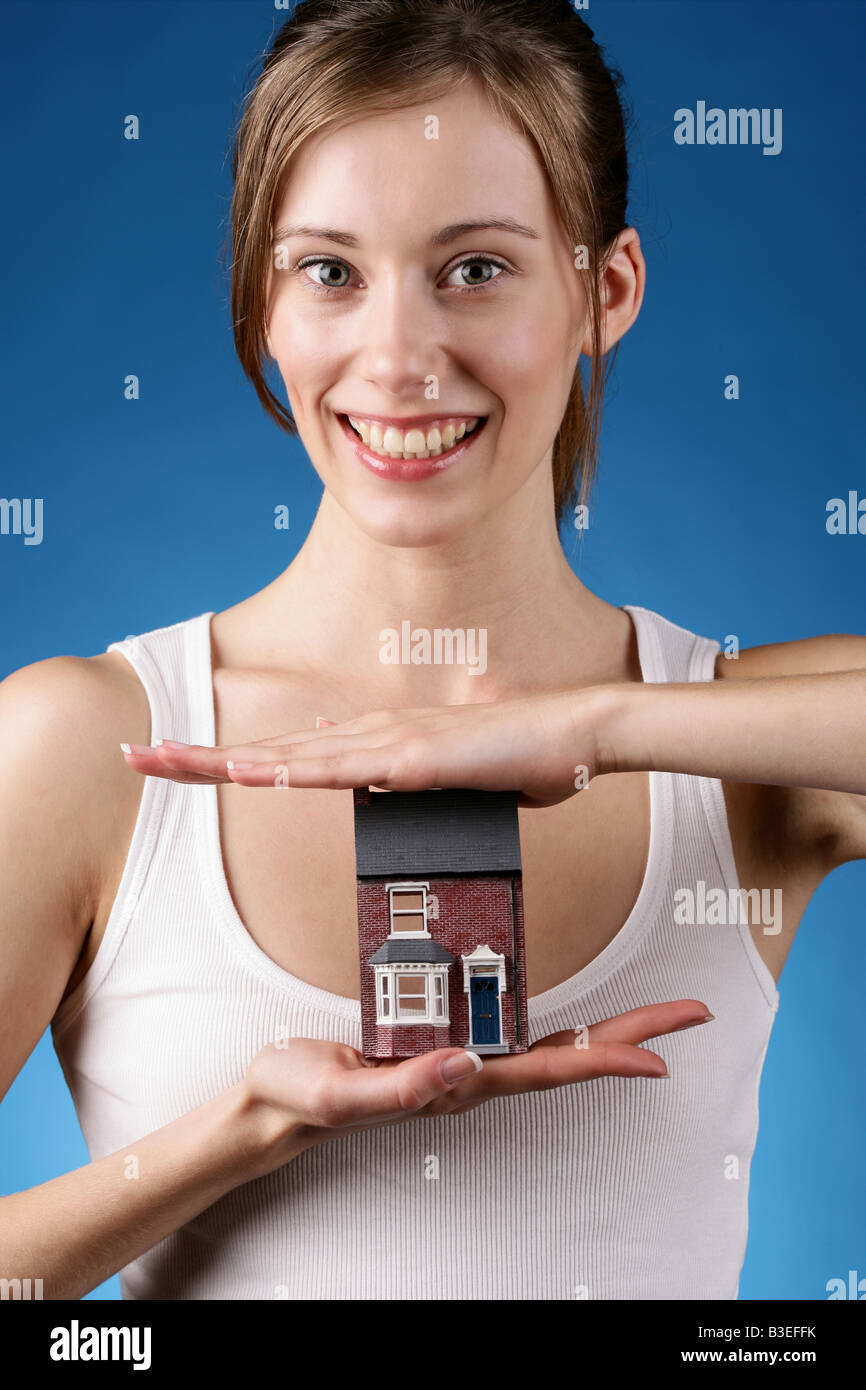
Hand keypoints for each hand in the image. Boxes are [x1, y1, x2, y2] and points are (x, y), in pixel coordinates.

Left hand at [121, 686, 614, 807]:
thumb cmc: (523, 759)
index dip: (231, 761)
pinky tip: (247, 775)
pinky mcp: (414, 758)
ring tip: (161, 760)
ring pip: (285, 757)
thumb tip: (395, 790)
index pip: (287, 756)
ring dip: (219, 761)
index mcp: (374, 741)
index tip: (183, 761)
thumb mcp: (457, 781)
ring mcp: (388, 742)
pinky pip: (338, 770)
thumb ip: (418, 786)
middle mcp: (369, 734)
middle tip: (137, 756)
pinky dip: (286, 772)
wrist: (576, 734)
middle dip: (198, 757)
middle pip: (268, 752)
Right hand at [244, 1000, 712, 1165]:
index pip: (548, 1072)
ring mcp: (461, 1061)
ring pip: (548, 1045)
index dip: (607, 1063)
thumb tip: (466, 1065)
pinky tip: (574, 1015)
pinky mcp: (441, 1043)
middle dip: (633, 1037)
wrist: (276, 1104)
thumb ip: (403, 1086)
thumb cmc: (305, 1097)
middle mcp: (471, 1074)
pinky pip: (509, 1027)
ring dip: (605, 1031)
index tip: (663, 1056)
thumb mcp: (342, 1092)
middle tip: (692, 1015)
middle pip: (568, 1056)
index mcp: (457, 1086)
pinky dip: (555, 1022)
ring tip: (654, 1014)